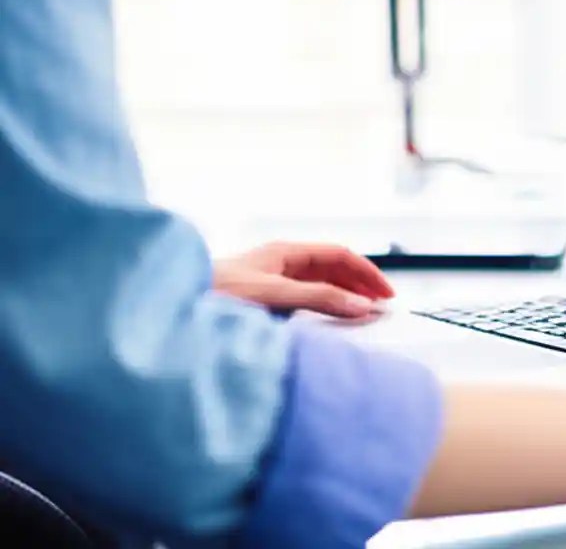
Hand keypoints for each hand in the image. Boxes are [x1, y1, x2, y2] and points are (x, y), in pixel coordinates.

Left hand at [213, 242, 393, 317]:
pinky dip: (323, 309)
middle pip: (331, 269)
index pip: (338, 255)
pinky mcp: (261, 303)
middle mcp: (278, 264)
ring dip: (343, 297)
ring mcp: (269, 283)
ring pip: (317, 285)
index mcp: (284, 252)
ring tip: (361, 314)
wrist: (171, 308)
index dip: (366, 272)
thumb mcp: (274, 295)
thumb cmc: (214, 294)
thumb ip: (319, 299)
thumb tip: (361, 305)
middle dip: (359, 284)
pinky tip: (329, 322)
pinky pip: (302, 301)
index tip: (385, 294)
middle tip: (381, 306)